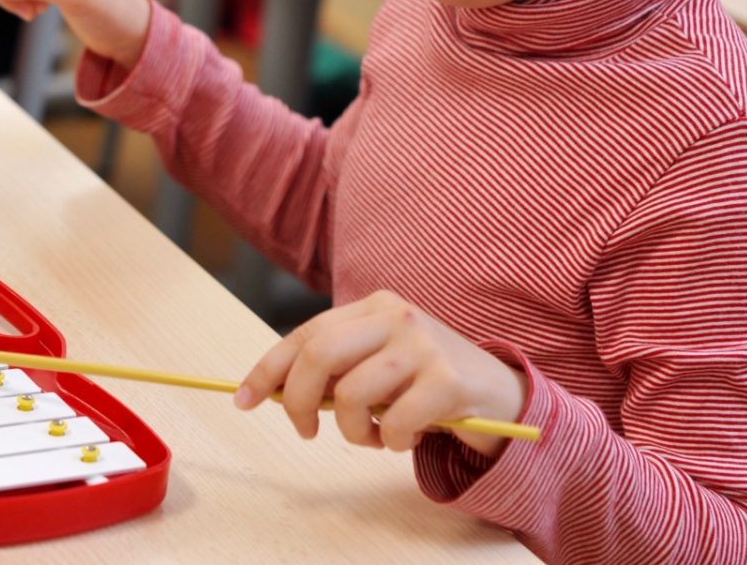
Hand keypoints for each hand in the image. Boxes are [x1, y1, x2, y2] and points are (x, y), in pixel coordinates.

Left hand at [236, 290, 528, 458]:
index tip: (244, 400)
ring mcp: (424, 346)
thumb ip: (338, 368)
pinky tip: (405, 438)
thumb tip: (277, 393)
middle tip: (306, 431)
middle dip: (299, 402)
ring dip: (354, 432)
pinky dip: (391, 441)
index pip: (306, 334)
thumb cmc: (426, 380)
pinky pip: (394, 423)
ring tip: (373, 436)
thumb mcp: (380, 362)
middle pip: (319, 357)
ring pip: (353, 396)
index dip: (268, 369)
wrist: (502, 392)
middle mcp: (396, 316)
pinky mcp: (449, 381)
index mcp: (373, 306)